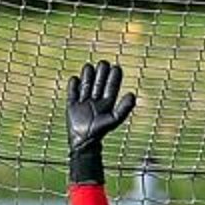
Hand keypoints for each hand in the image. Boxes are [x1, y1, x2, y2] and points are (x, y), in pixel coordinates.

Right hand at [65, 61, 135, 183]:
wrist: (84, 141)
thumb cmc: (101, 131)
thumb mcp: (115, 119)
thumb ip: (124, 107)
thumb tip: (132, 94)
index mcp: (107, 102)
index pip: (111, 86)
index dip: (114, 77)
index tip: (116, 67)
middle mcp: (96, 100)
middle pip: (99, 83)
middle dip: (101, 73)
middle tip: (103, 63)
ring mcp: (84, 102)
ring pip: (86, 85)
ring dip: (87, 76)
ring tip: (88, 67)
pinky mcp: (72, 106)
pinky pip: (72, 94)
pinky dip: (72, 86)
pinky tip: (74, 79)